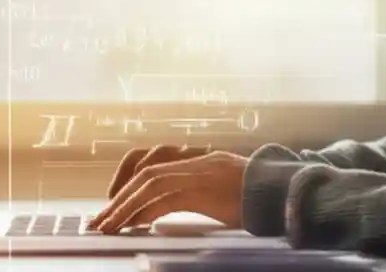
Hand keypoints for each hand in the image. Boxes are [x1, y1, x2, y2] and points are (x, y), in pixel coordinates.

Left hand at [87, 145, 248, 233]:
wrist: (285, 193)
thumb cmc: (259, 197)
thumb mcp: (223, 192)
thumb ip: (194, 194)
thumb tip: (157, 211)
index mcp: (198, 161)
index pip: (151, 164)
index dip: (127, 182)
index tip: (112, 204)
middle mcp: (195, 162)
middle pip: (145, 172)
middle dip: (119, 196)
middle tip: (100, 220)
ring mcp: (199, 172)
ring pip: (150, 182)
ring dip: (124, 204)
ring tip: (107, 225)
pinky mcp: (204, 189)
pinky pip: (165, 198)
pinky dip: (144, 211)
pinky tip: (132, 225)